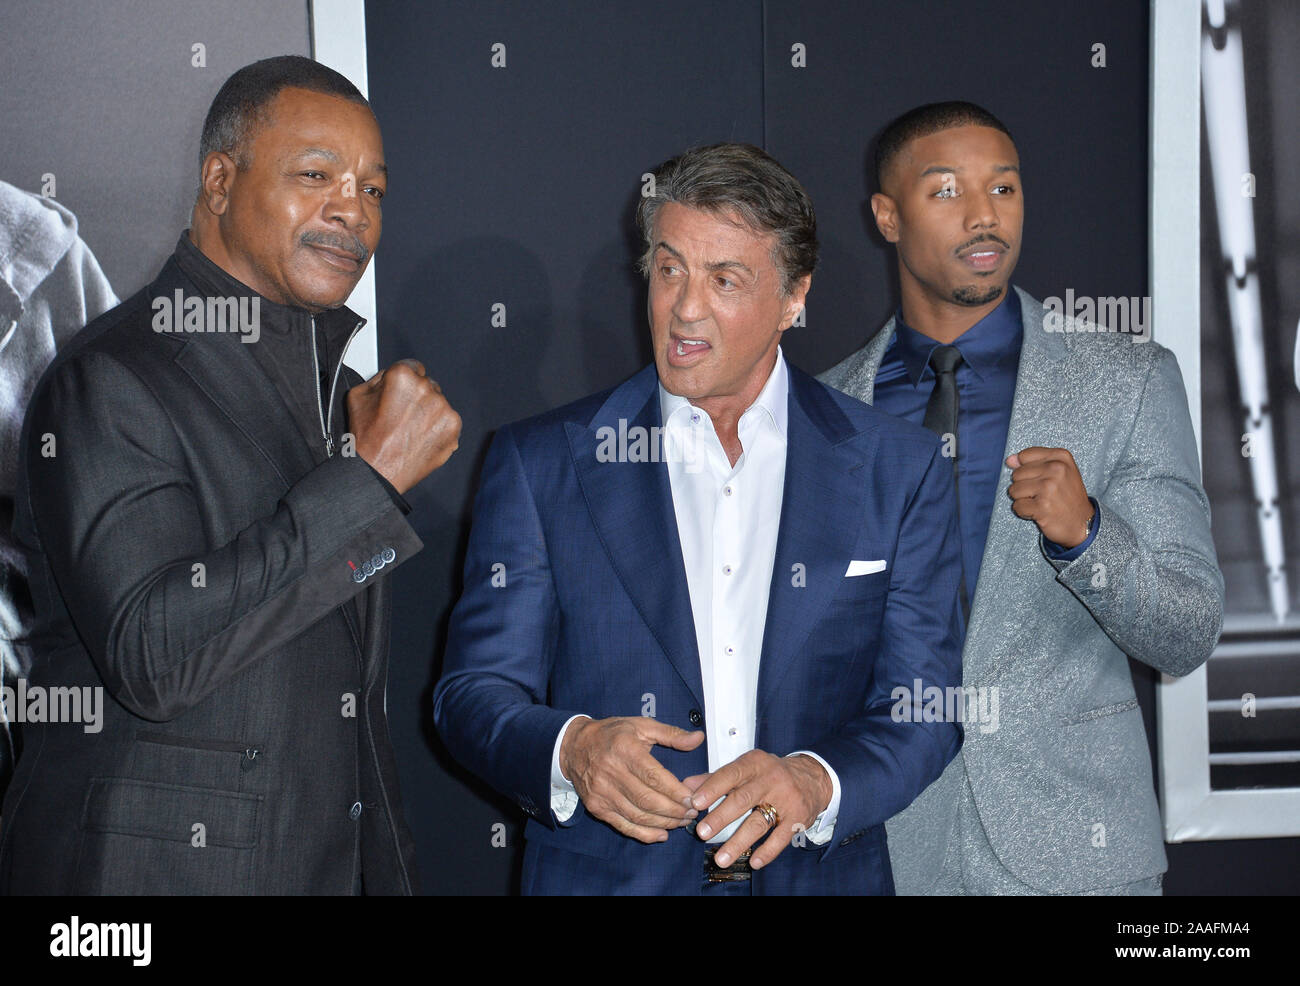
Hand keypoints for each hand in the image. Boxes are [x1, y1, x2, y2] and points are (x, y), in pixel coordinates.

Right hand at [347, 359, 461, 493]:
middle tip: (403, 417)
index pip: (413, 367)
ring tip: (410, 430)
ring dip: (429, 413)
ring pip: (439, 403)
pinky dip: (438, 428)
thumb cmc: (367, 439)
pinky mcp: (453, 427)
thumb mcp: (358, 396)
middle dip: (418, 397)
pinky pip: (448, 421)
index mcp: (403, 376)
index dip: (405, 382)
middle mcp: (427, 389)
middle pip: (428, 385)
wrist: (378, 472)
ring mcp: (443, 408)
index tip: (403, 393)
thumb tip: (391, 375)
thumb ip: (378, 378)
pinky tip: (421, 438)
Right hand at [559, 716, 703, 842]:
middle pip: (648, 800)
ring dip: (664, 823)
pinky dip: (645, 834)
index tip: (693, 799)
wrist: (574, 747)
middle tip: (692, 813)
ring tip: (682, 821)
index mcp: (625, 750)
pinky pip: (624, 826)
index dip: (676, 792)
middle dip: (675, 811)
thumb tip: (698, 739)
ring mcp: (603, 793)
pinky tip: (662, 834)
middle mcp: (612, 773)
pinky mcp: (597, 808)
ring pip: (638, 816)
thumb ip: (671, 734)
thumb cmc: (612, 734)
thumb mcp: (641, 725)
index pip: (654, 777)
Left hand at [686, 750, 831, 868]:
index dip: (712, 789)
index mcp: (754, 763)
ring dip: (738, 842)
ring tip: (721, 858)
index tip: (695, 803)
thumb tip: (686, 786)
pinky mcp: (798, 818)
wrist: (811, 777)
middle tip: (702, 833)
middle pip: (743, 799)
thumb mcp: (745, 768)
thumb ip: (715, 778)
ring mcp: (786, 799)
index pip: (730, 775)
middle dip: (720, 817)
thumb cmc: (770, 773)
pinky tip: (754, 862)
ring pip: (759, 822)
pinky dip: (767, 852)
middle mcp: (770, 779)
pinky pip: (781, 838)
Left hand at [1006, 446, 1092, 547]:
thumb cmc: (1067, 496)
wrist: (1082, 523)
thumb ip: (1032, 462)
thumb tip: (1009, 460)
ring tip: (1040, 502)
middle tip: (1042, 494)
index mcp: (1061, 457)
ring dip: (1023, 500)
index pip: (1024, 456)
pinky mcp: (1042, 506)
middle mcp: (1056, 469)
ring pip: (1014, 490)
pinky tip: (1038, 512)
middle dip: (1024, 487)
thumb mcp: (1058, 472)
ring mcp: (1049, 487)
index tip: (1041, 479)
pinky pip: (1017, 506)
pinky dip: (1024, 512)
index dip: (1026, 470)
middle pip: (1016, 474)